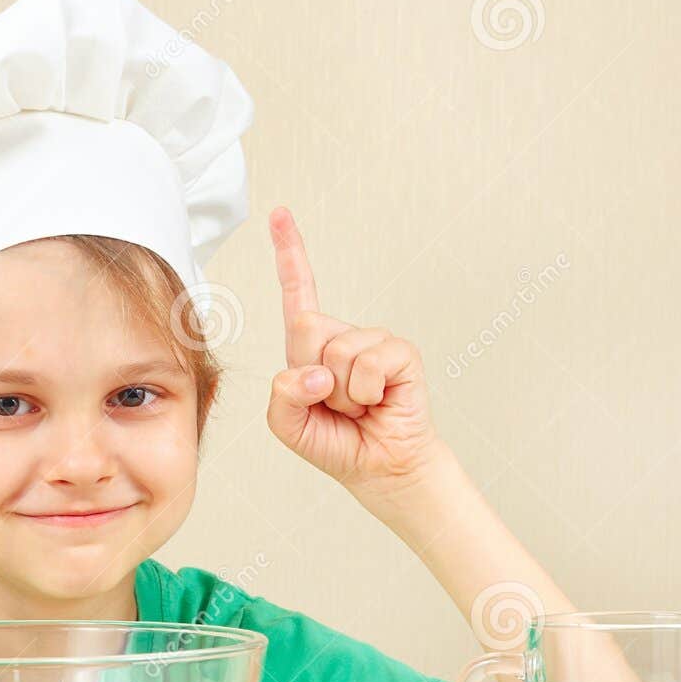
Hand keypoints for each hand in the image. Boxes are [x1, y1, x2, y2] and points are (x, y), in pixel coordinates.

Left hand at [265, 206, 439, 500]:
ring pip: (336, 351)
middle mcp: (342, 336)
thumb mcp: (288, 424)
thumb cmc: (335, 443)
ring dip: (340, 394)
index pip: (298, 292)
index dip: (290, 252)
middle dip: (310, 374)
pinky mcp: (400, 353)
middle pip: (305, 328)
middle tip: (332, 403)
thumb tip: (316, 372)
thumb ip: (282, 395)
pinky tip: (377, 403)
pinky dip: (366, 393)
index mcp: (310, 347)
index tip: (280, 213)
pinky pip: (369, 363)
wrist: (379, 468)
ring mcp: (373, 341)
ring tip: (357, 408)